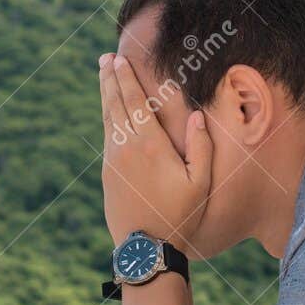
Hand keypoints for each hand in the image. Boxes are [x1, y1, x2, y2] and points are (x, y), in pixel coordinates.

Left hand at [99, 53, 211, 246]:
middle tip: (105, 58)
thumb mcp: (201, 183)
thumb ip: (201, 147)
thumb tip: (196, 115)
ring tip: (103, 73)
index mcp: (151, 145)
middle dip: (110, 78)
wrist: (146, 246)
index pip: (135, 101)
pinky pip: (106, 136)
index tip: (119, 59)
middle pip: (115, 103)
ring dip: (105, 93)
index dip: (125, 78)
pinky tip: (109, 110)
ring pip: (107, 118)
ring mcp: (114, 159)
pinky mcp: (108, 173)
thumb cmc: (180, 215)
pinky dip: (107, 117)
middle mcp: (127, 147)